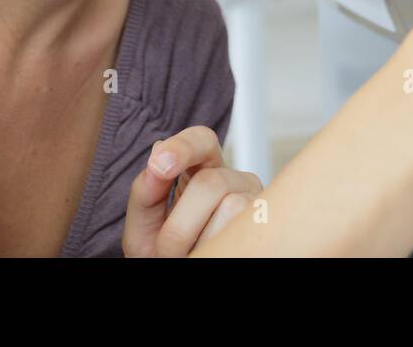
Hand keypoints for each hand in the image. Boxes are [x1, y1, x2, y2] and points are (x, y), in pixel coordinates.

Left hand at [121, 126, 262, 256]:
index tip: (159, 164)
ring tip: (194, 253)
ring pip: (231, 206)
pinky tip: (215, 251)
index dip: (183, 147)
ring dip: (201, 242)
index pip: (200, 140)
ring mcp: (255, 200)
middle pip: (210, 182)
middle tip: (168, 253)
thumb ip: (145, 193)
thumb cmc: (165, 251)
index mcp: (201, 169)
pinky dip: (220, 247)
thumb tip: (156, 159)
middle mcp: (233, 179)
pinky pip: (245, 230)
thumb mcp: (145, 225)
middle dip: (180, 226)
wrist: (182, 272)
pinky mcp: (268, 222)